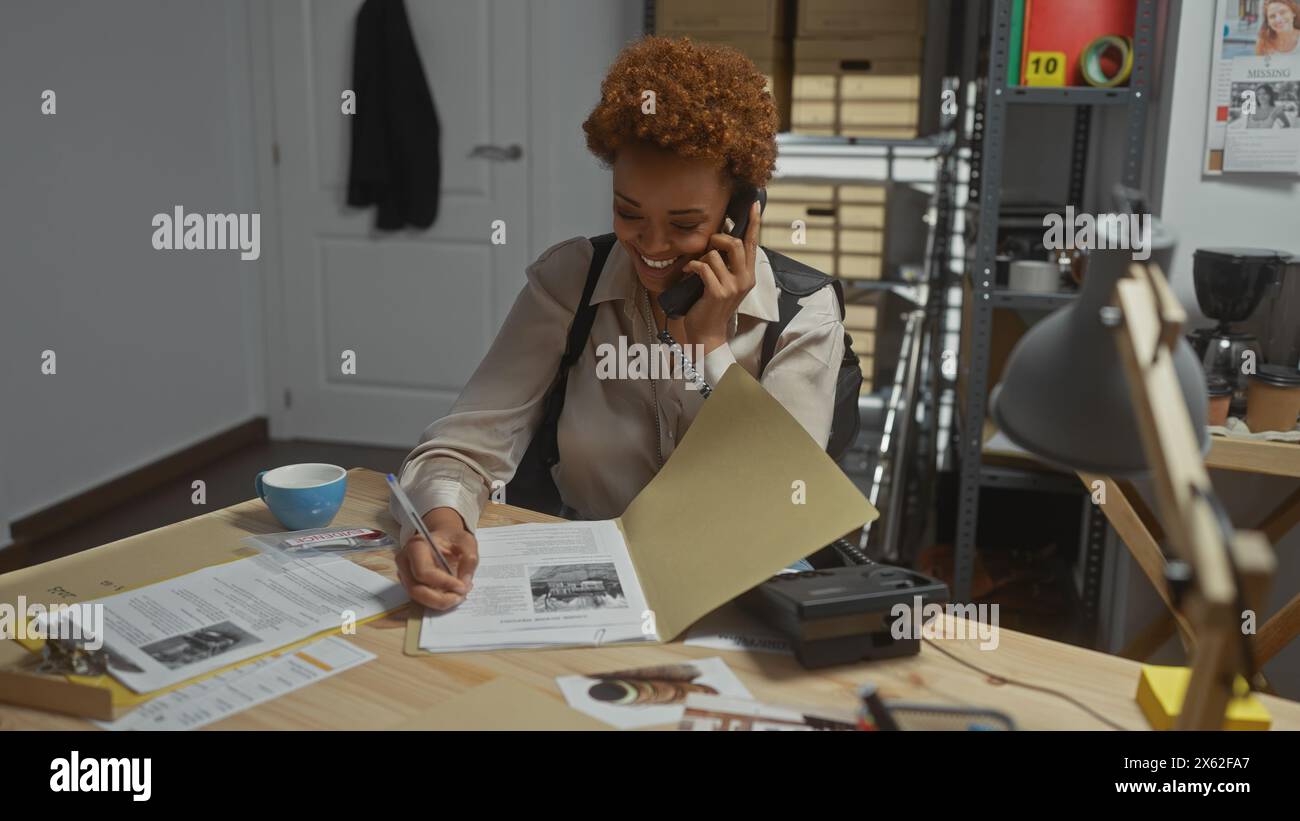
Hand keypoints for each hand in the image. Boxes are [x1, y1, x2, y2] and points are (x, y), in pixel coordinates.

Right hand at [395, 508, 478, 610]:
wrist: (444, 539)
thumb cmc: (453, 539)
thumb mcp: (467, 542)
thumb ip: (469, 559)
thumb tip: (464, 582)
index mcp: (416, 546)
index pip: (424, 571)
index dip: (444, 583)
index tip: (462, 587)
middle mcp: (405, 561)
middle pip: (416, 590)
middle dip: (440, 599)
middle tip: (460, 597)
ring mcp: (404, 574)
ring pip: (417, 598)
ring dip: (439, 602)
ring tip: (458, 596)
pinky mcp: (409, 584)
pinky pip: (421, 599)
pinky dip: (437, 601)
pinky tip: (451, 594)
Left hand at [680, 200, 759, 354]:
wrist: (707, 334)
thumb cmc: (711, 306)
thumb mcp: (725, 283)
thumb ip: (727, 264)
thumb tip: (718, 238)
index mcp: (749, 275)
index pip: (753, 244)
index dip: (753, 223)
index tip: (753, 205)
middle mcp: (745, 279)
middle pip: (736, 244)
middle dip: (718, 239)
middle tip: (708, 244)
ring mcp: (732, 287)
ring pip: (716, 255)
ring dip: (701, 258)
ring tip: (696, 268)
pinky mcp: (718, 292)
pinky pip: (703, 267)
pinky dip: (692, 267)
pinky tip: (688, 274)